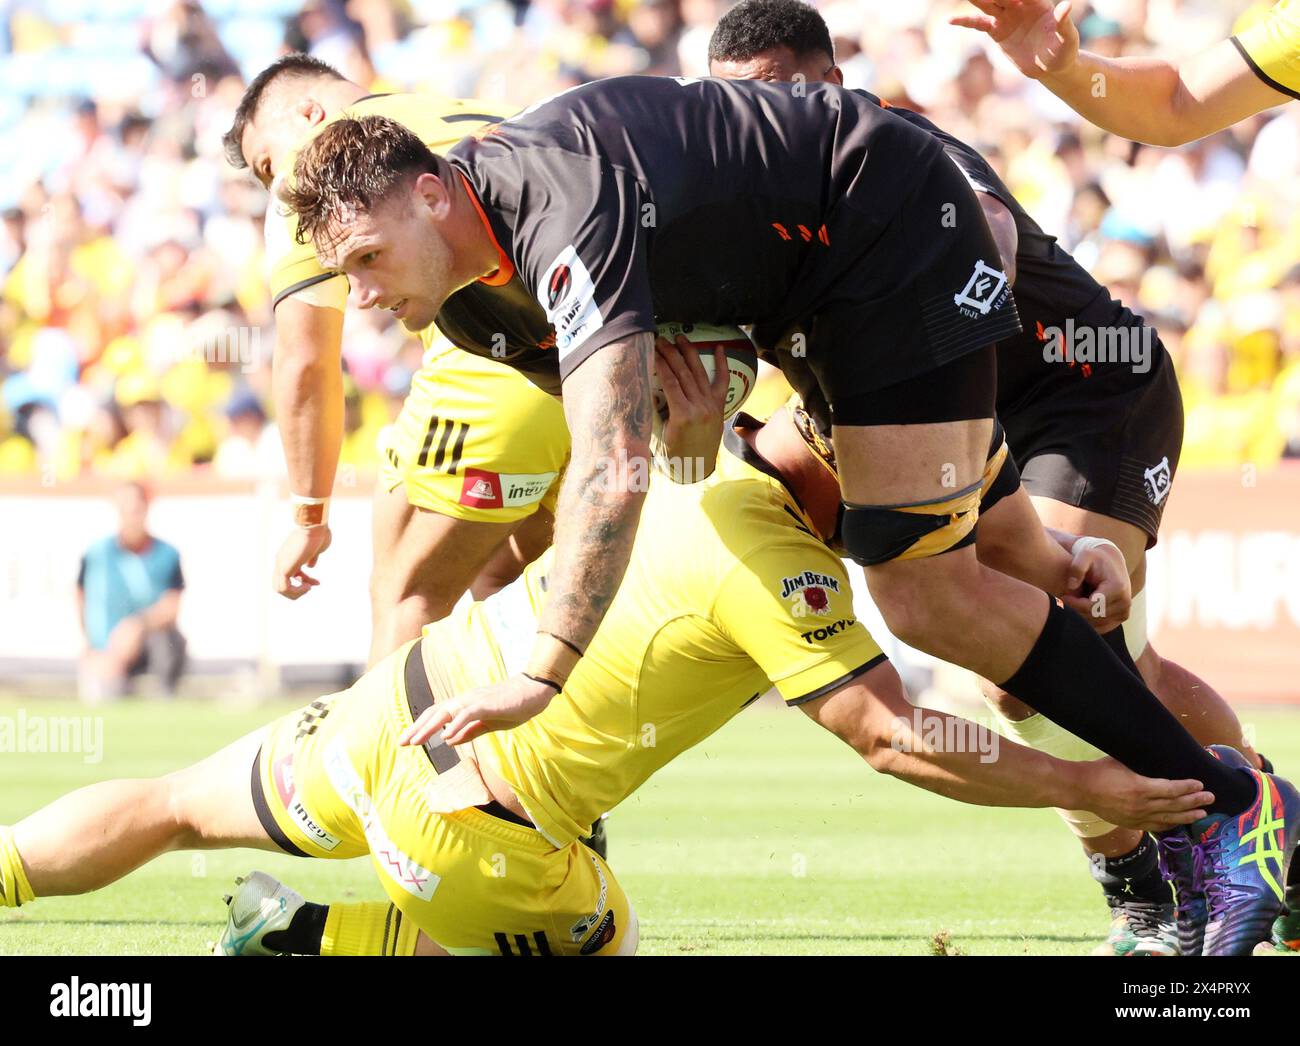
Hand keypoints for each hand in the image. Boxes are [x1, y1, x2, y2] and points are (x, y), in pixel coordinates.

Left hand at [273, 524, 331, 599]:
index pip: (291, 575)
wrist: (314, 525)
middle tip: (310, 587)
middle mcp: (281, 561)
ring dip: (295, 593)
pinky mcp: (284, 567)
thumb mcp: (316, 549)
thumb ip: (312, 557)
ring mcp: (281, 564)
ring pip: (279, 589)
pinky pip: (284, 588)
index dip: (304, 582)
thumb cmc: (318, 533)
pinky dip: (296, 592)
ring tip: (308, 588)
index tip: (317, 583)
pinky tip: (307, 586)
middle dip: (296, 590)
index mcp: (288, 556)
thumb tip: (310, 565)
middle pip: (280, 584)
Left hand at [398, 673, 556, 747]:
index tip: (407, 740)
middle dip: (417, 728)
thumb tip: (449, 740)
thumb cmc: (512, 706)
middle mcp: (465, 700)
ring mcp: (475, 700)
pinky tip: (446, 736)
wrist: (533, 692)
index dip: (420, 727)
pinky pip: (467, 714)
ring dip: (429, 727)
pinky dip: (455, 724)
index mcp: (464, 705)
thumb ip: (469, 731)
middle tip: (401, 742)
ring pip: (446, 713)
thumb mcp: (488, 723)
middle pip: (435, 713)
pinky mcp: (487, 704)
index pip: (436, 715)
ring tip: (416, 741)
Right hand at [654, 335, 729, 479]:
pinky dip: (722, 364)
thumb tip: (649, 388)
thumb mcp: (661, 433)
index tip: (652, 350)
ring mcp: (712, 406)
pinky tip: (720, 348)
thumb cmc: (673, 454)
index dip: (661, 364)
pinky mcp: (719, 406)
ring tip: (680, 338)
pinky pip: (722, 382)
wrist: (696, 469)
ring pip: (700, 373)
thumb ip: (657, 410)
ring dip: (689, 353)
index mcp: (683, 415)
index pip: (670, 382)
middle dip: (672, 353)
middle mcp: (700, 407)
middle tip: (661, 339)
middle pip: (684, 373)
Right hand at [951, 0, 1079, 79]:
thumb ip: (1064, 22)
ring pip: (988, 4)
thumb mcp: (1067, 38)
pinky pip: (978, 24)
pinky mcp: (997, 31)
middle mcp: (1019, 6)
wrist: (1050, 68)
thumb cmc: (1063, 51)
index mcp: (1037, 2)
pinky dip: (965, 22)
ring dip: (976, 0)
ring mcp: (1006, 17)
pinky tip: (950, 20)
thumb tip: (1066, 6)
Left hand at [1061, 538, 1130, 631]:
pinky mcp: (1121, 618)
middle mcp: (1125, 602)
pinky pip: (1101, 627)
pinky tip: (1078, 609)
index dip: (1074, 604)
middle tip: (1063, 602)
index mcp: (1117, 588)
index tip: (1062, 596)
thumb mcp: (1084, 556)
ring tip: (1071, 604)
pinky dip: (1088, 621)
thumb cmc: (1095, 559)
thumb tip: (1071, 586)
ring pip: (1097, 624)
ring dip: (1081, 617)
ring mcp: (1125, 612)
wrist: (1111, 562)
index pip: (1092, 606)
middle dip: (1076, 611)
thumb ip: (1076, 567)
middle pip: (1094, 617)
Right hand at [1079, 756, 1210, 832]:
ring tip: (1202, 813)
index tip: (1200, 784)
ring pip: (1168, 818)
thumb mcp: (1123, 761)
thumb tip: (1160, 758)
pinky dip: (1169, 824)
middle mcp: (1142, 805)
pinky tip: (1178, 822)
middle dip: (1195, 801)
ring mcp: (1137, 817)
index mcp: (1141, 787)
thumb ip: (1142, 764)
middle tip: (1210, 798)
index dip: (1188, 787)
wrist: (1081, 789)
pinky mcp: (1131, 823)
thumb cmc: (1100, 770)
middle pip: (1175, 805)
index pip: (1172, 789)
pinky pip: (1155, 826)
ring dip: (1187, 816)